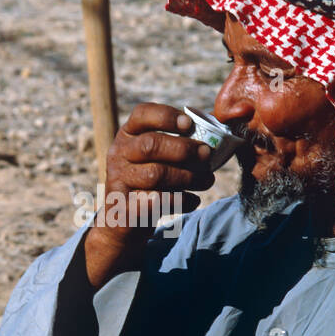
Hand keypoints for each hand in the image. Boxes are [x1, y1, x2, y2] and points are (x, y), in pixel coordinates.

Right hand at [83, 103, 214, 288]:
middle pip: (151, 145)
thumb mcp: (158, 159)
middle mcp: (118, 154)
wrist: (124, 221)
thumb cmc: (150, 183)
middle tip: (206, 155)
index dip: (166, 115)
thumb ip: (180, 144)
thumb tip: (217, 131)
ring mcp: (118, 181)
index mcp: (128, 135)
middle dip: (184, 149)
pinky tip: (193, 200)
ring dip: (188, 177)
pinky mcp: (124, 207)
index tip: (189, 124)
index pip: (142, 114)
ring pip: (156, 174)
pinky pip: (157, 201)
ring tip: (207, 180)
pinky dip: (181, 200)